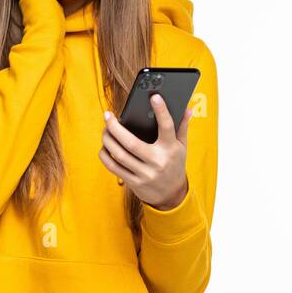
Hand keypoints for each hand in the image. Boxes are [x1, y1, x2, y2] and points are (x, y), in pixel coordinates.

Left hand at [99, 93, 191, 209]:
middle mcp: (158, 162)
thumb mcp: (182, 147)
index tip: (154, 96)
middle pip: (131, 142)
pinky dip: (105, 155)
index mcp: (171, 149)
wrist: (172, 196)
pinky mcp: (134, 183)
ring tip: (104, 130)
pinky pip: (114, 168)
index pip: (167, 127)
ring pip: (119, 155)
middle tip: (107, 115)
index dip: (162, 111)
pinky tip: (104, 146)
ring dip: (107, 140)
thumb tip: (187, 107)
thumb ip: (182, 127)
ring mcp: (145, 174)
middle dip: (115, 127)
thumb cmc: (175, 165)